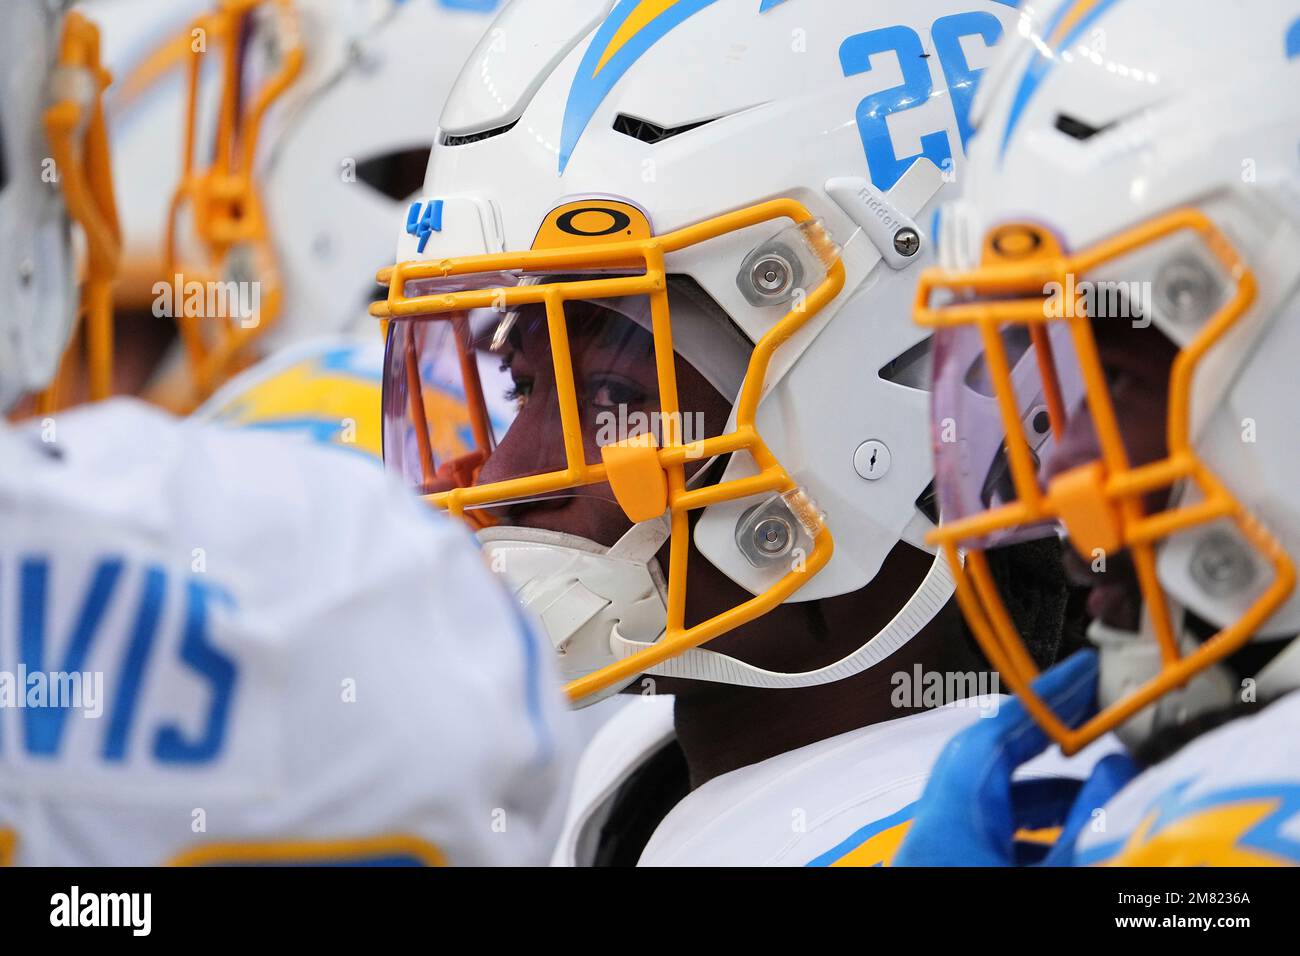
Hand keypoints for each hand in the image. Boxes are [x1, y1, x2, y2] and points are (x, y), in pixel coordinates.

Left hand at [894, 651, 1137, 865]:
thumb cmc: (1015, 941)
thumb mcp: (1064, 872)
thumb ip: (1092, 821)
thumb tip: (1120, 766)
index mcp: (952, 819)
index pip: (993, 733)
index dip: (1042, 697)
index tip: (1081, 670)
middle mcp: (938, 829)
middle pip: (993, 760)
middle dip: (1047, 736)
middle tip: (1095, 709)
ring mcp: (943, 849)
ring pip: (997, 801)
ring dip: (1051, 789)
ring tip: (1106, 781)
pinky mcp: (956, 865)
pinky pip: (995, 833)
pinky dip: (1036, 826)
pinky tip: (1078, 831)